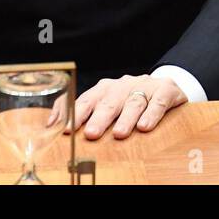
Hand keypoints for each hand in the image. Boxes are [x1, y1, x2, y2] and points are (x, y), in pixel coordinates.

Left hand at [61, 75, 186, 139]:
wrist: (166, 88)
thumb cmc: (130, 101)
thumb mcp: (107, 104)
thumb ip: (82, 111)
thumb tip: (52, 123)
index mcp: (106, 88)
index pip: (88, 100)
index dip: (77, 114)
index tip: (67, 130)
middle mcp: (124, 85)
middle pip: (110, 101)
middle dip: (100, 118)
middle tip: (92, 133)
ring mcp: (145, 87)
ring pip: (134, 102)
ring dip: (126, 118)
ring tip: (119, 133)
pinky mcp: (166, 90)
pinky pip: (159, 102)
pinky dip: (152, 113)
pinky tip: (145, 126)